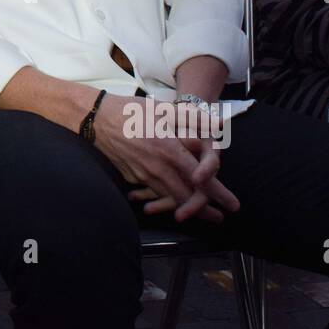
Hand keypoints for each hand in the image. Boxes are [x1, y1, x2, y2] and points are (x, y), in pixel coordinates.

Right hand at [94, 97, 239, 223]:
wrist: (97, 119)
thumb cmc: (132, 111)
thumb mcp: (164, 109)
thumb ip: (193, 118)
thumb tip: (219, 123)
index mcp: (169, 149)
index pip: (200, 179)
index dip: (218, 193)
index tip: (231, 204)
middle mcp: (157, 167)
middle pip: (186, 197)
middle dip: (205, 211)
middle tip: (219, 218)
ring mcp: (143, 175)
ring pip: (170, 199)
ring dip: (187, 208)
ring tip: (202, 215)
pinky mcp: (133, 178)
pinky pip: (154, 194)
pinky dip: (167, 202)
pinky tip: (174, 203)